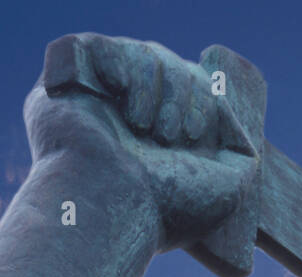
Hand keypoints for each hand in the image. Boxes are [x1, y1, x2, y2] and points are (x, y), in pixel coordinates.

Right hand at [24, 33, 256, 251]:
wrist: (111, 207)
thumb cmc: (167, 205)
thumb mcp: (228, 187)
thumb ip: (239, 150)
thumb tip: (230, 120)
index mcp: (163, 139)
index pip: (193, 87)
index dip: (203, 99)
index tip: (194, 136)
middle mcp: (129, 119)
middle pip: (171, 66)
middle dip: (183, 93)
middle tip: (170, 137)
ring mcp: (96, 100)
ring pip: (142, 54)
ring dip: (154, 87)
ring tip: (145, 129)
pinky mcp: (62, 86)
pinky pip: (95, 45)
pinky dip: (119, 66)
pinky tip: (121, 97)